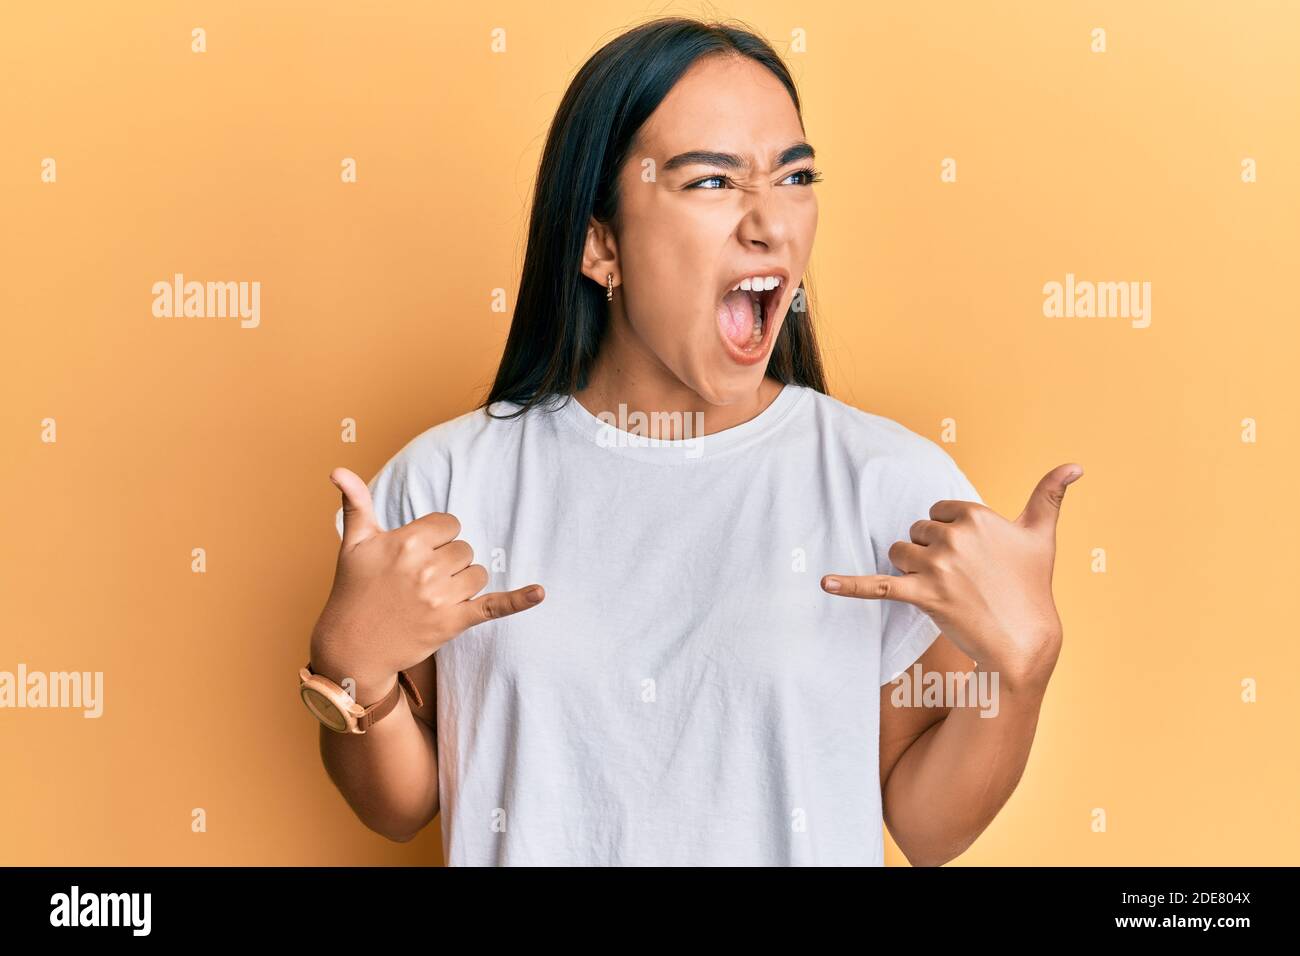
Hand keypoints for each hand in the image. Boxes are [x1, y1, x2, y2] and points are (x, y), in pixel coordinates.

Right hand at [311, 467, 544, 684]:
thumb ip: (356, 504)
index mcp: (406, 543)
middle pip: (464, 549)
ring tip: (432, 596)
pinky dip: (518, 600)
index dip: (437, 537)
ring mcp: (441, 598)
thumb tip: (338, 469)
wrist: (352, 648)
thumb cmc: (353, 591)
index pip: (449, 524)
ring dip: (462, 583)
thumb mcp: (353, 544)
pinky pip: (494, 607)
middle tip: (419, 579)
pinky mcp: (453, 623)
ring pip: (477, 574)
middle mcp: (426, 568)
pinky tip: (540, 592)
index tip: (418, 553)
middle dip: (448, 561)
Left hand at [821, 463, 1082, 690]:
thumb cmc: (1031, 586)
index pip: (939, 510)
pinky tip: (824, 582)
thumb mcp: (1042, 536)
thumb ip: (1051, 494)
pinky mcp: (921, 595)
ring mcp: (936, 567)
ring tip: (943, 588)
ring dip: (911, 567)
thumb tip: (1077, 463)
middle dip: (930, 550)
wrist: (1022, 640)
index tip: (971, 553)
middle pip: (917, 530)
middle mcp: (955, 537)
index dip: (950, 531)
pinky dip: (849, 584)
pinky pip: (878, 586)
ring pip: (899, 552)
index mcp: (976, 516)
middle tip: (961, 576)